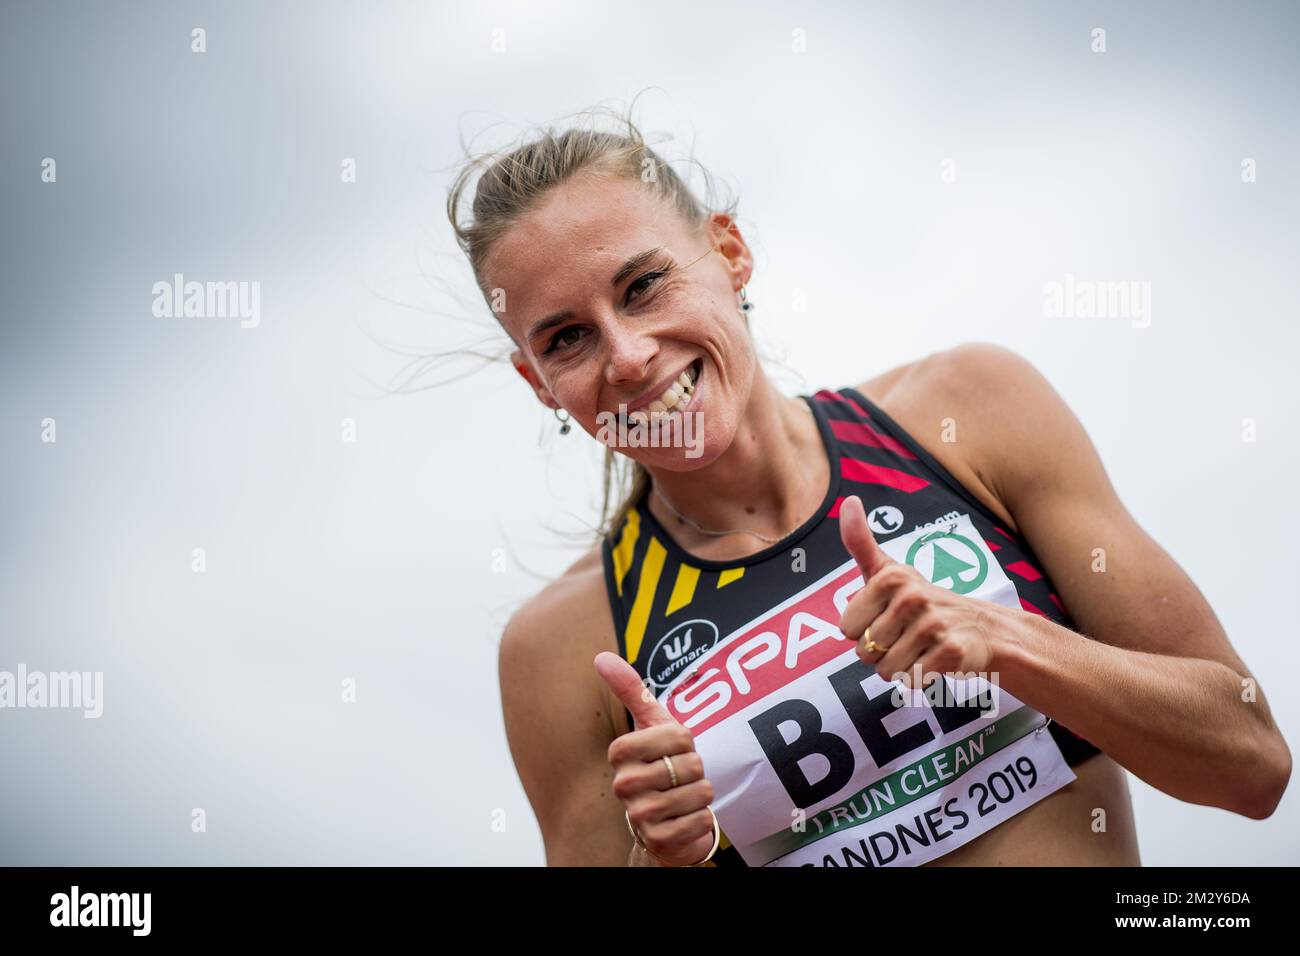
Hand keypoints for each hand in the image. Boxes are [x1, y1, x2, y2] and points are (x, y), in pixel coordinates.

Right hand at [593, 651, 716, 865]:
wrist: (663, 821)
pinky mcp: (658, 840)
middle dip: (696, 769)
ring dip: (701, 794)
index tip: (671, 751)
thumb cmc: (659, 764)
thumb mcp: (651, 724)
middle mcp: (624, 784)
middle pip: (691, 763)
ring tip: (683, 797)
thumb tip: (601, 656)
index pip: (678, 735)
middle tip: (679, 776)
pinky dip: (703, 818)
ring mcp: (639, 815)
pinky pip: (701, 819)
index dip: (686, 742)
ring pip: (699, 791)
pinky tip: (685, 819)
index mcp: (620, 752)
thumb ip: (630, 689)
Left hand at [837, 495, 1000, 688]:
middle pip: (865, 652)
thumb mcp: (890, 571)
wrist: (985, 629)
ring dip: (899, 669)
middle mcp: (912, 598)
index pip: (846, 629)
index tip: (885, 619)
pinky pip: (912, 681)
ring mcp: (933, 625)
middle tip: (906, 637)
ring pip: (886, 670)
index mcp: (890, 577)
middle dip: (880, 653)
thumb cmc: (924, 601)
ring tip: (920, 649)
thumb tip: (850, 501)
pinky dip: (920, 679)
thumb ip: (861, 542)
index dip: (862, 632)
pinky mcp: (952, 653)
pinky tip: (935, 661)